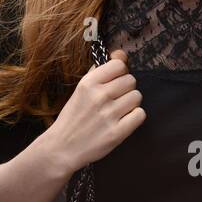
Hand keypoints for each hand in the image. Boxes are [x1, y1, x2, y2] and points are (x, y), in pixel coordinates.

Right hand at [45, 47, 144, 174]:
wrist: (62, 148)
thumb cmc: (73, 117)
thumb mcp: (80, 90)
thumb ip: (100, 72)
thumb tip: (121, 54)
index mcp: (88, 83)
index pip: (119, 65)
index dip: (120, 73)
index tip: (114, 82)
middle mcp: (99, 96)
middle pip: (131, 80)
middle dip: (125, 89)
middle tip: (115, 100)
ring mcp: (109, 114)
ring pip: (137, 97)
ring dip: (130, 103)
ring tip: (118, 111)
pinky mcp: (117, 132)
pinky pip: (140, 115)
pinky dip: (134, 117)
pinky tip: (123, 121)